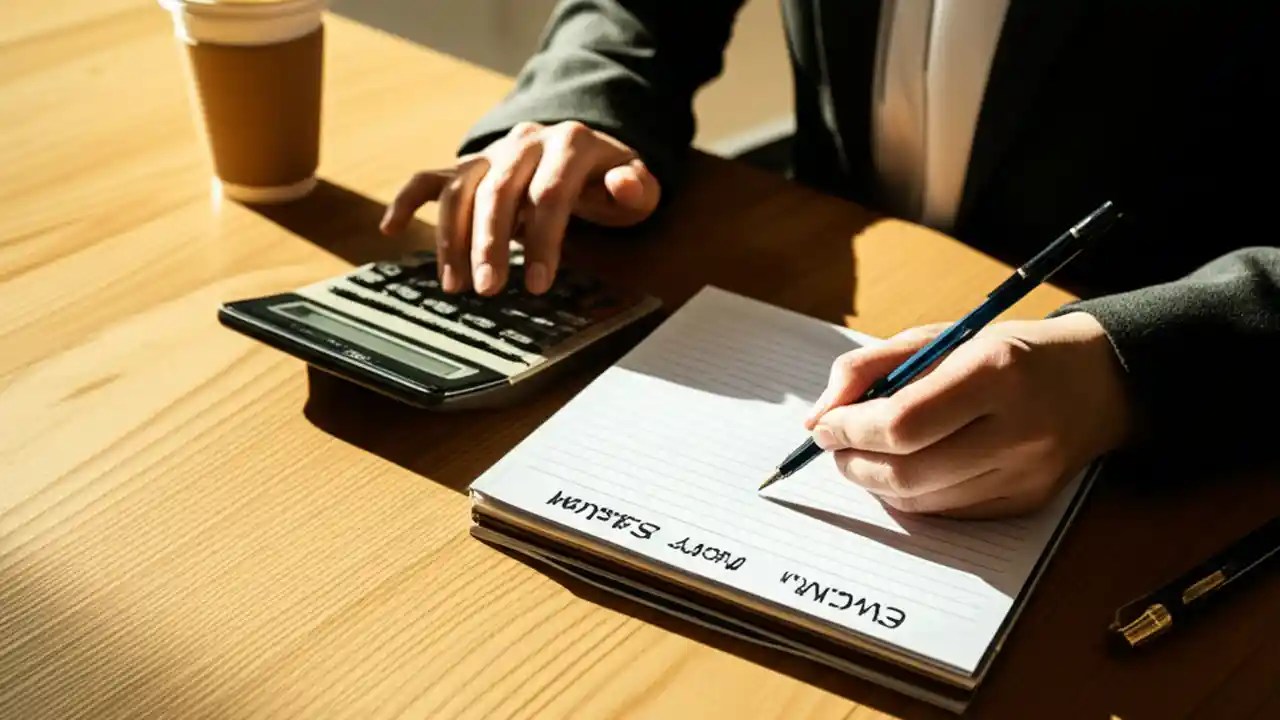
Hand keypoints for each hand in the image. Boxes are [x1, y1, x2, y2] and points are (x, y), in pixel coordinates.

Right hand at [379, 121, 660, 295]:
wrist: (586, 151)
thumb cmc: (611, 180)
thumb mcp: (638, 185)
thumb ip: (637, 187)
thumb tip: (625, 185)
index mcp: (570, 143)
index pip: (550, 194)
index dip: (543, 240)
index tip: (538, 285)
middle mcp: (526, 142)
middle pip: (498, 191)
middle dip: (489, 243)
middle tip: (487, 290)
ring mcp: (493, 153)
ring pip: (461, 188)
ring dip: (450, 237)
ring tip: (453, 285)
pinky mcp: (469, 166)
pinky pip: (430, 177)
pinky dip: (407, 200)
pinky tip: (390, 229)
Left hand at [803, 313, 1131, 518]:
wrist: (1095, 381)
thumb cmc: (1006, 352)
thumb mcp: (938, 337)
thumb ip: (868, 368)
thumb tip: (817, 418)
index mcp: (995, 372)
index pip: (903, 422)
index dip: (850, 429)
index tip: (826, 425)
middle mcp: (1017, 429)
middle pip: (908, 472)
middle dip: (854, 463)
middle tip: (837, 446)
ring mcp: (1026, 474)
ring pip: (921, 501)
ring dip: (876, 482)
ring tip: (867, 455)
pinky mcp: (1026, 503)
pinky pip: (946, 514)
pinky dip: (910, 496)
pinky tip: (905, 469)